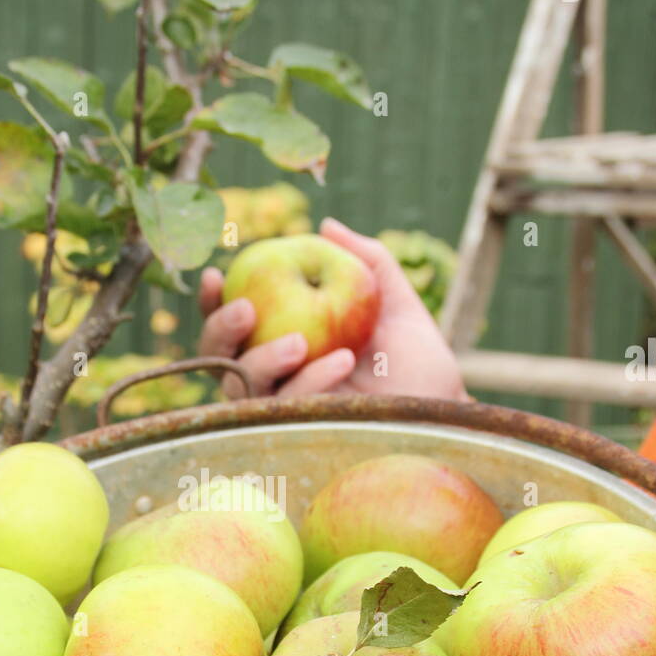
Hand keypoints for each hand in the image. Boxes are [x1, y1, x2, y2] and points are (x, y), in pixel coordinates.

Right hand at [197, 217, 468, 402]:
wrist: (440, 407)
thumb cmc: (418, 358)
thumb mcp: (394, 299)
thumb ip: (365, 259)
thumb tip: (326, 225)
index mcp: (284, 338)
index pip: (234, 321)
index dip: (214, 301)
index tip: (219, 275)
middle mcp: (276, 375)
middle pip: (218, 356)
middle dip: (220, 330)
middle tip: (246, 310)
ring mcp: (285, 407)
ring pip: (242, 386)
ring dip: (265, 359)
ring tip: (303, 342)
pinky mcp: (303, 431)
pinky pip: (287, 406)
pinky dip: (310, 381)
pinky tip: (343, 361)